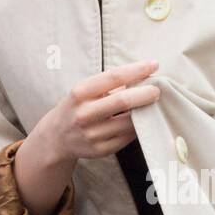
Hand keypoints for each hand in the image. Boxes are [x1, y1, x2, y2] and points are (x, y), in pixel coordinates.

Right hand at [29, 61, 160, 162]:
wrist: (56, 137)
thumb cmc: (77, 107)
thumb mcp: (85, 90)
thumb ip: (110, 84)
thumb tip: (143, 76)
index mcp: (80, 93)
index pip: (114, 77)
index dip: (137, 70)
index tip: (153, 65)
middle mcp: (84, 114)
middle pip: (123, 101)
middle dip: (146, 93)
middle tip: (157, 90)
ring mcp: (92, 134)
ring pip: (129, 122)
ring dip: (144, 112)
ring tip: (149, 105)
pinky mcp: (101, 150)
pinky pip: (127, 137)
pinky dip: (136, 127)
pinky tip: (137, 121)